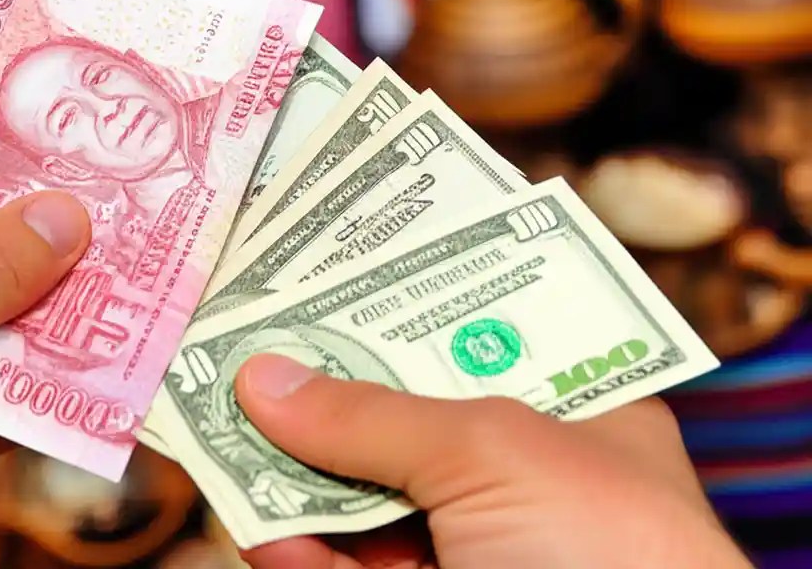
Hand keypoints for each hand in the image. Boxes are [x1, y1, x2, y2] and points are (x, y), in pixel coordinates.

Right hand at [233, 354, 750, 568]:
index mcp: (577, 419)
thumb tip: (265, 380)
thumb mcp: (494, 453)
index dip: (392, 315)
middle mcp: (524, 484)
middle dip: (325, 395)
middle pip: (403, 424)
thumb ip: (372, 415)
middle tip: (247, 354)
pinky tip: (256, 529)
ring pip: (364, 504)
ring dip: (292, 476)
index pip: (473, 345)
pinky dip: (299, 552)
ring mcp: (477, 555)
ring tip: (222, 432)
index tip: (316, 290)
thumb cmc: (610, 556)